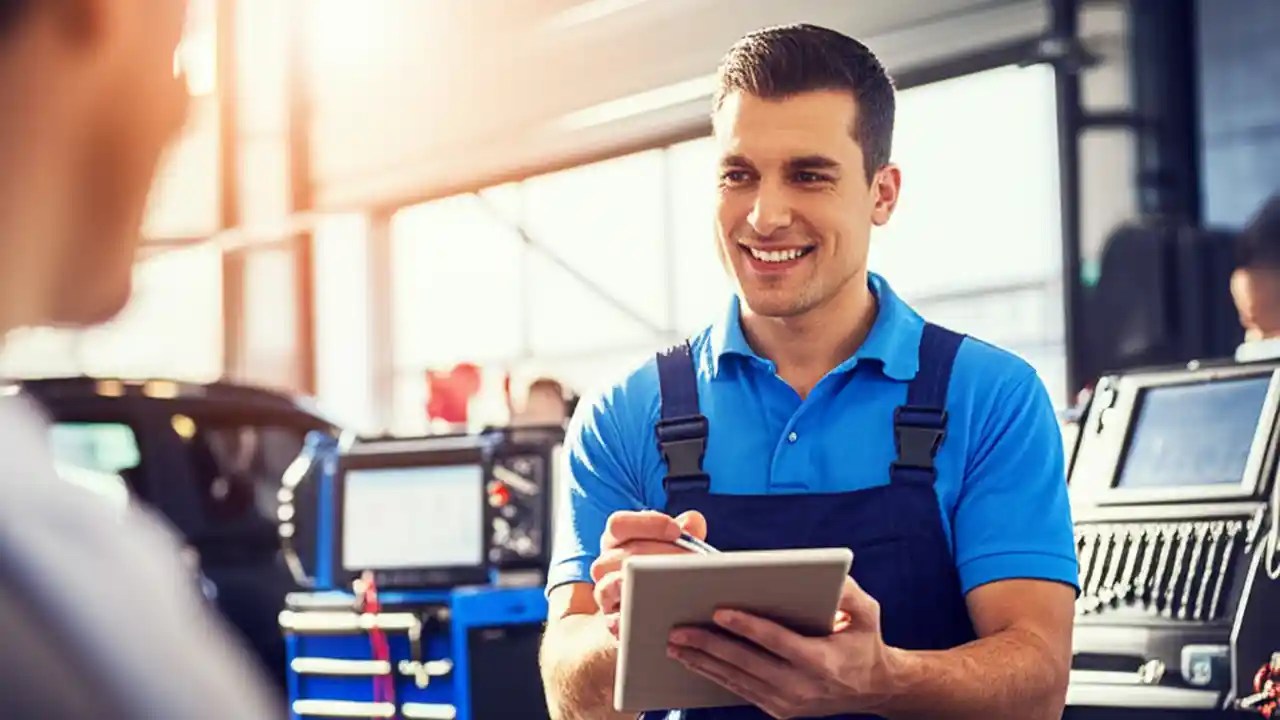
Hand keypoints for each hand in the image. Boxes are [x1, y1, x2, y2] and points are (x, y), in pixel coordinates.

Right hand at [590, 509, 706, 637]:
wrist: (656, 613)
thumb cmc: (665, 571)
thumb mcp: (675, 548)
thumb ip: (685, 531)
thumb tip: (693, 521)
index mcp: (616, 540)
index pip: (619, 524)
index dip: (648, 524)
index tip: (677, 531)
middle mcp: (605, 564)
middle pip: (624, 555)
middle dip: (660, 556)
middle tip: (688, 564)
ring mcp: (605, 594)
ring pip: (611, 585)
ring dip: (641, 584)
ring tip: (666, 584)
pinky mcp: (612, 622)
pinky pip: (613, 620)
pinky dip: (632, 616)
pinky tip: (655, 613)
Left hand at [667, 576, 898, 718]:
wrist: (875, 690)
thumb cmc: (865, 643)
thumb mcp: (867, 613)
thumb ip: (847, 592)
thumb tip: (825, 574)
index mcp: (821, 661)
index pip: (776, 641)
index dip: (746, 627)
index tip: (718, 612)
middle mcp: (801, 686)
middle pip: (746, 663)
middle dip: (708, 646)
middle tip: (678, 631)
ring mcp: (787, 703)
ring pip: (736, 680)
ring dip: (703, 662)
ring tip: (675, 646)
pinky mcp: (779, 710)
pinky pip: (740, 690)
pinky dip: (715, 675)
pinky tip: (694, 661)